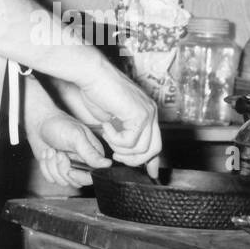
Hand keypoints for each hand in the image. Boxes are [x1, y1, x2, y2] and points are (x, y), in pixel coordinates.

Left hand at [29, 112, 111, 188]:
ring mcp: (68, 166)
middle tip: (58, 153)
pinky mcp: (55, 169)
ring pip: (62, 181)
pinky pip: (51, 179)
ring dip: (52, 166)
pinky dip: (45, 167)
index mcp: (93, 154)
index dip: (81, 177)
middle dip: (63, 169)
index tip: (70, 171)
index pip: (93, 175)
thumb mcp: (76, 137)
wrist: (39, 122)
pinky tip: (46, 154)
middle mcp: (82, 162)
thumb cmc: (59, 125)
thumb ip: (90, 153)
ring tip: (50, 151)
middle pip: (76, 181)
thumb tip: (107, 164)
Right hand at [74, 60, 161, 176]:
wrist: (92, 75)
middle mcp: (151, 113)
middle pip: (154, 149)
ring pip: (142, 148)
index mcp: (147, 113)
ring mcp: (147, 113)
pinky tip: (107, 125)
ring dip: (121, 148)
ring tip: (108, 135)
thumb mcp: (112, 119)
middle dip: (135, 160)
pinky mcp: (139, 114)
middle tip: (117, 155)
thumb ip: (122, 133)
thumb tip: (123, 151)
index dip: (153, 161)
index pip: (156, 142)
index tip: (150, 174)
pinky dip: (115, 139)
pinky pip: (130, 141)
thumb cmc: (97, 92)